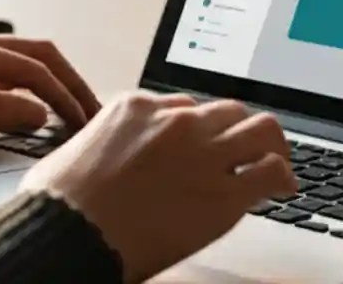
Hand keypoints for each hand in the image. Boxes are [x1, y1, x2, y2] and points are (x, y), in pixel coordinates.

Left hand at [0, 32, 99, 135]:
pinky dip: (20, 95)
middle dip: (68, 82)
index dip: (65, 95)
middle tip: (91, 109)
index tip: (84, 121)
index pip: (35, 69)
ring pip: (17, 68)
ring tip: (67, 109)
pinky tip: (20, 111)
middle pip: (35, 58)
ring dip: (46, 86)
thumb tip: (38, 113)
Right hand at [21, 91, 294, 282]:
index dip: (195, 128)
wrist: (67, 236)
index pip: (183, 106)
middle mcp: (175, 122)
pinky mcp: (223, 194)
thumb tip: (96, 154)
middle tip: (242, 149)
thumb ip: (99, 143)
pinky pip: (271, 170)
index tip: (199, 144)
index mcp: (136, 108)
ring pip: (260, 128)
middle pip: (226, 111)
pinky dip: (283, 175)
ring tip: (277, 158)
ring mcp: (203, 154)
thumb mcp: (70, 154)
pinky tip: (285, 186)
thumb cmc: (57, 206)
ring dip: (270, 143)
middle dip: (234, 131)